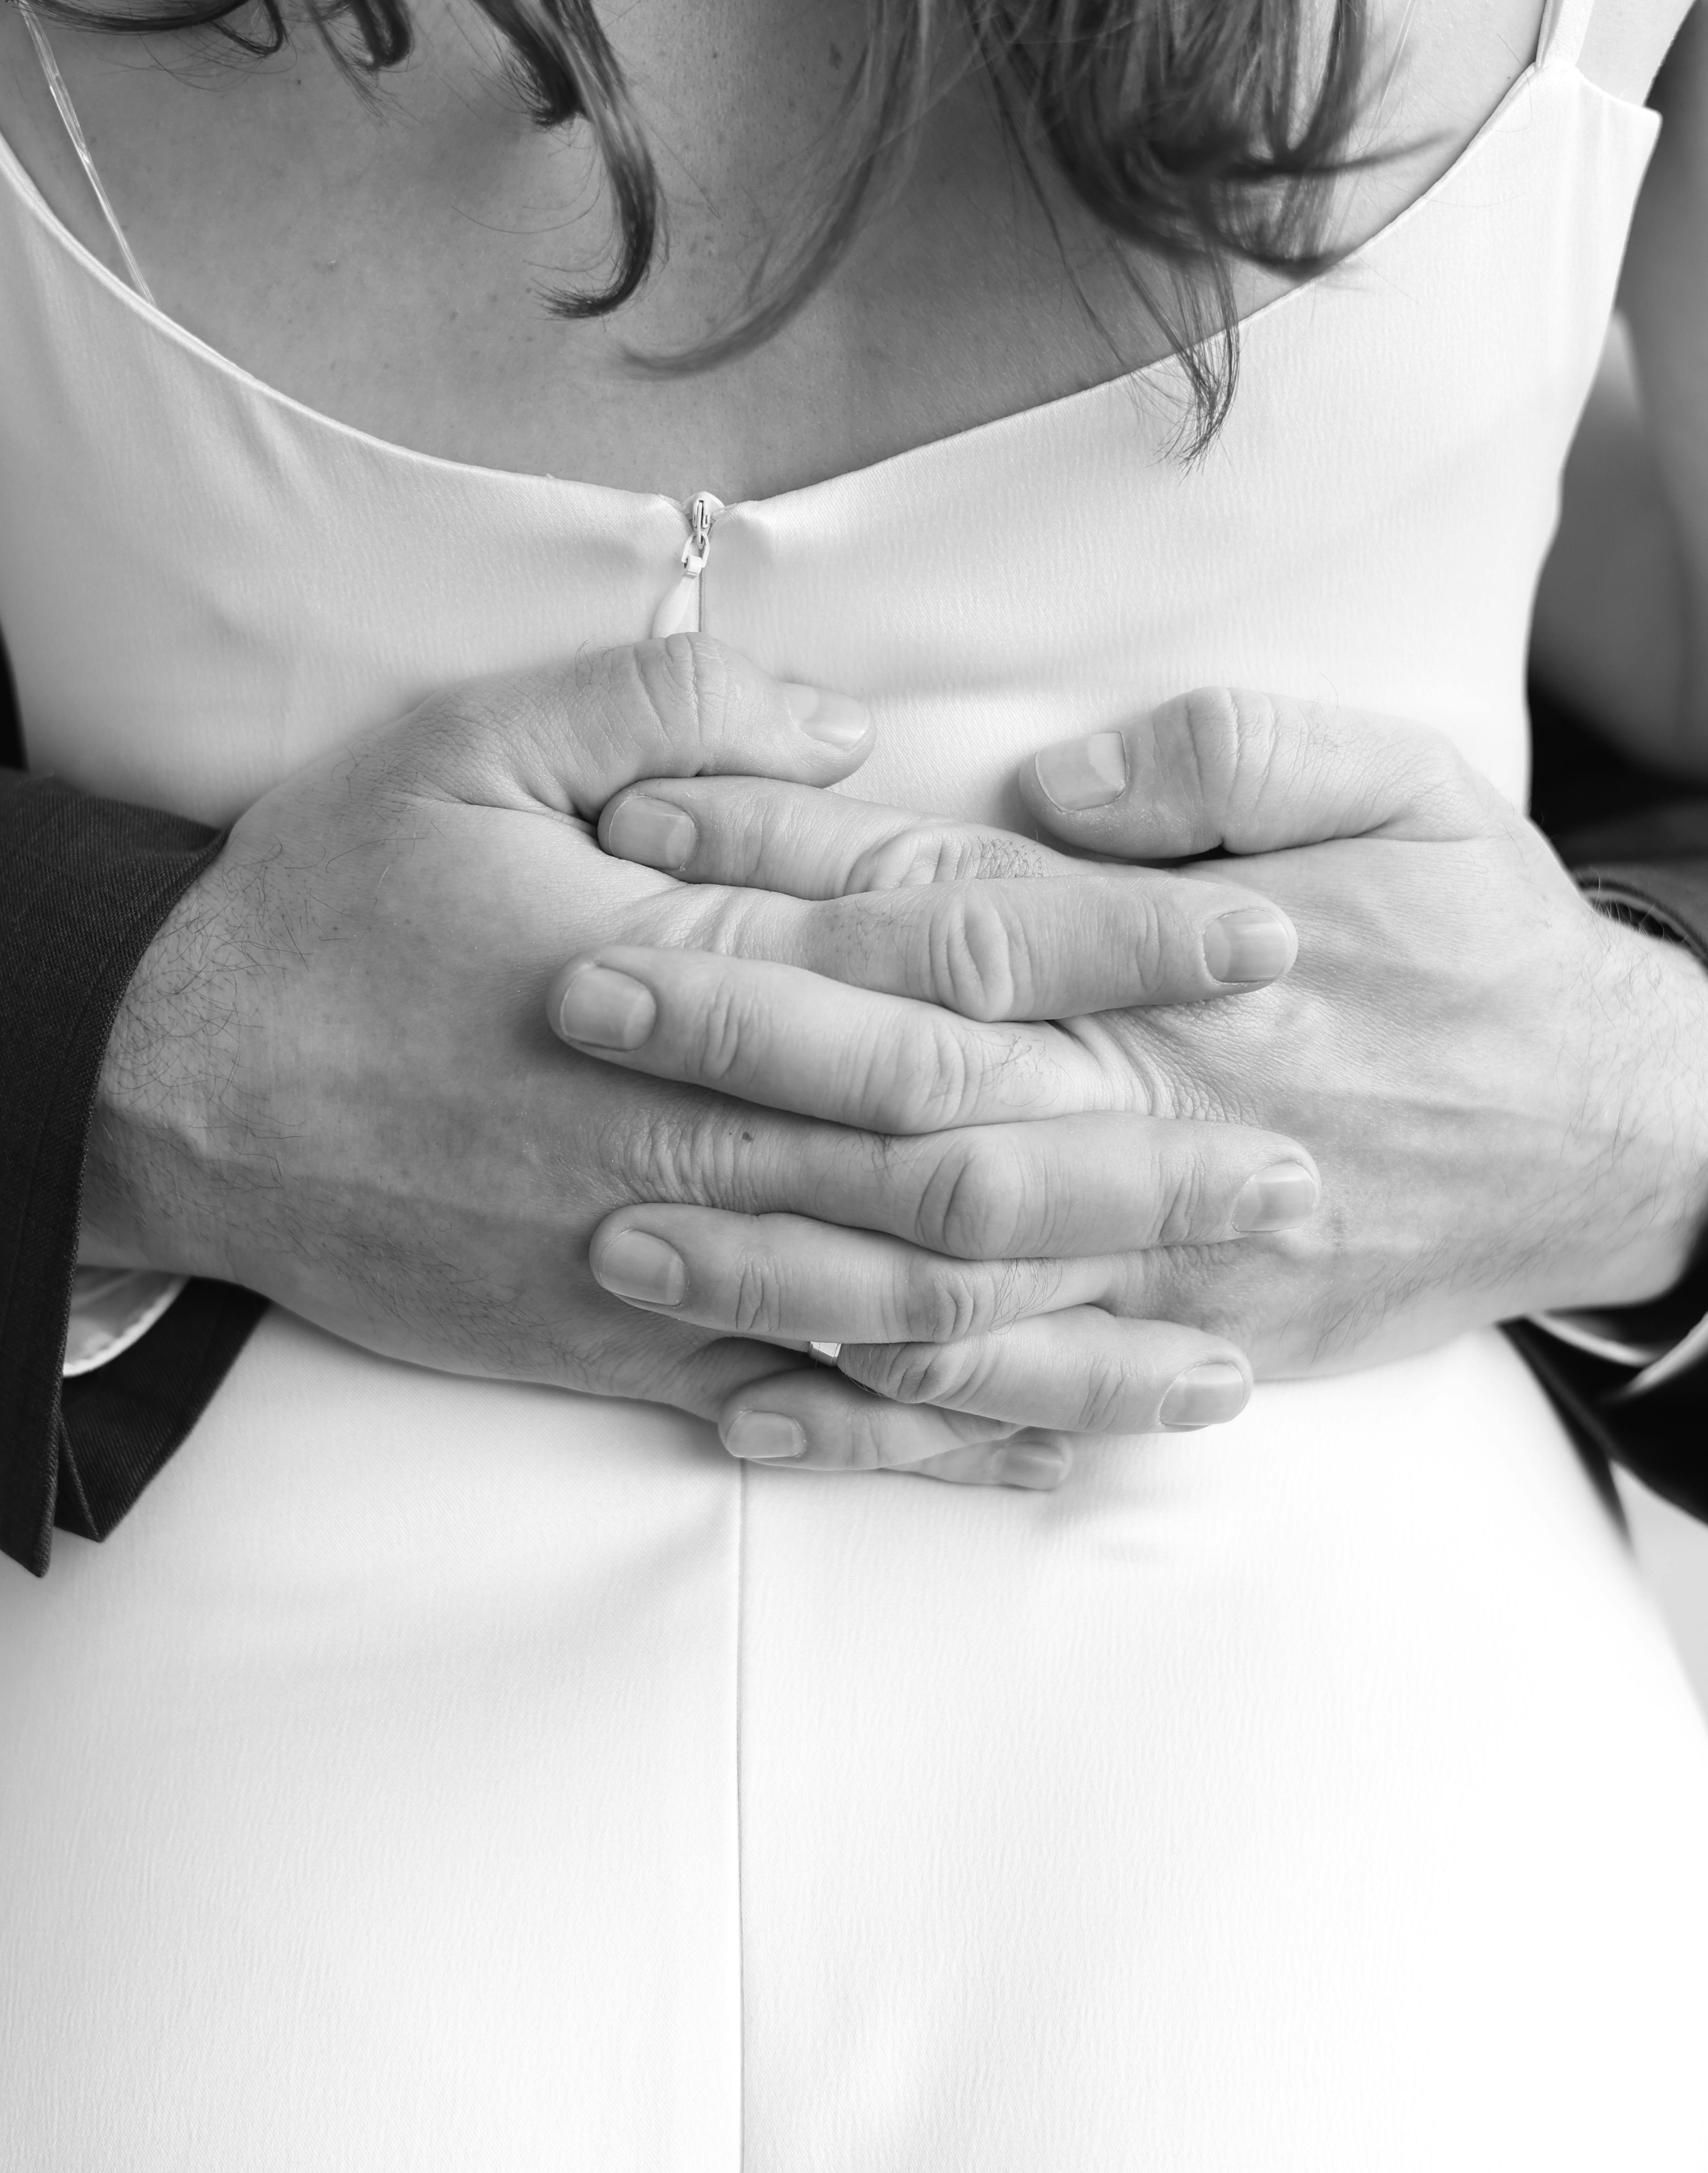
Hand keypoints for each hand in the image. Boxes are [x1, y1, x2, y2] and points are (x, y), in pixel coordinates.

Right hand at [80, 643, 1311, 1480]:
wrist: (174, 1093)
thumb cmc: (325, 904)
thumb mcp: (462, 740)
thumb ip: (664, 710)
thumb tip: (849, 728)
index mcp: (676, 966)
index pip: (945, 959)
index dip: (1116, 950)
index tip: (1258, 946)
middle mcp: (689, 1131)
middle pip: (963, 1157)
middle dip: (1149, 1168)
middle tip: (1305, 1170)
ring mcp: (655, 1261)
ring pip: (908, 1311)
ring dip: (1081, 1330)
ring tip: (1231, 1342)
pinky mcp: (615, 1346)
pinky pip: (808, 1404)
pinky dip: (936, 1430)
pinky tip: (1046, 1444)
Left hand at [580, 686, 1707, 1454]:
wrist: (1603, 1130)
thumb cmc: (1486, 942)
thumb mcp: (1405, 789)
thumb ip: (1234, 755)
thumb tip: (1059, 777)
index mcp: (1180, 964)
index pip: (945, 905)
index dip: (788, 862)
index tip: (643, 829)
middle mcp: (1151, 1109)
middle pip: (910, 1081)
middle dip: (734, 1043)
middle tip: (570, 1003)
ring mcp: (1157, 1246)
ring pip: (932, 1263)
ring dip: (767, 1243)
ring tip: (607, 1226)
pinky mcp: (1175, 1341)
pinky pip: (1004, 1399)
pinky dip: (875, 1417)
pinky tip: (745, 1401)